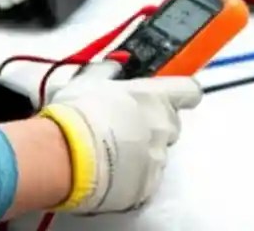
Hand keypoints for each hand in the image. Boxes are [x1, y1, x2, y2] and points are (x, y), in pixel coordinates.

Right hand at [38, 74, 202, 214]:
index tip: (172, 97)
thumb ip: (108, 71)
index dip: (181, 94)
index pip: (189, 91)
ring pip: (157, 154)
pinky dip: (131, 178)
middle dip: (153, 127)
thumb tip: (114, 67)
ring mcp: (157, 158)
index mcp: (155, 97)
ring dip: (140, 154)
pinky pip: (145, 181)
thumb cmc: (76, 115)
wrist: (65, 156)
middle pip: (171, 125)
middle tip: (123, 129)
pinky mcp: (146, 186)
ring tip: (109, 155)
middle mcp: (163, 126)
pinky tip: (108, 174)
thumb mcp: (88, 81)